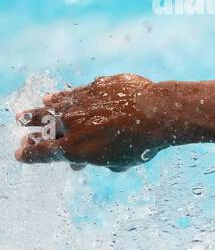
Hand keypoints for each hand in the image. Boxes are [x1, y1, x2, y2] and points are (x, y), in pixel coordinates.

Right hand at [14, 74, 164, 170]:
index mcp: (75, 149)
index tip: (21, 154)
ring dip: (39, 110)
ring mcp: (81, 103)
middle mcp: (71, 125)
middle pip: (40, 126)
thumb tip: (89, 160)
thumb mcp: (121, 161)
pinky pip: (72, 93)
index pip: (42, 153)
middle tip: (20, 126)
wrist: (158, 114)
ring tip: (26, 113)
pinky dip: (61, 97)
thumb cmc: (144, 144)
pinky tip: (53, 98)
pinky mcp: (95, 87)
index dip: (29, 154)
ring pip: (52, 106)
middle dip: (28, 127)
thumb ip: (102, 161)